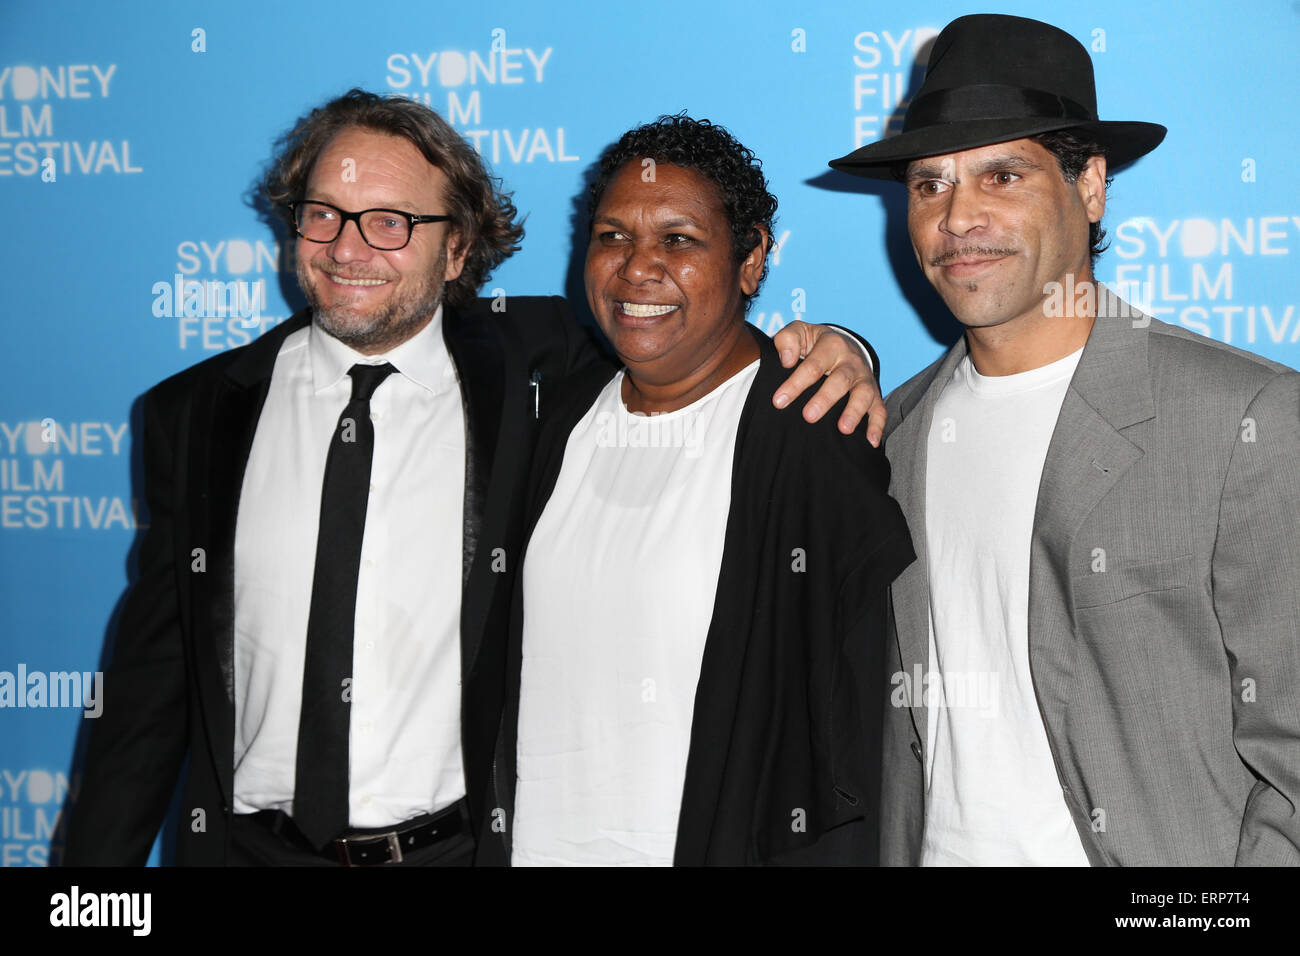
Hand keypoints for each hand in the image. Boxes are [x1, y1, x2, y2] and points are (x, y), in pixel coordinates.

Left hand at [771, 321, 886, 445]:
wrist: (844, 344)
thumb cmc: (814, 344)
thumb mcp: (800, 332)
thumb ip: (787, 340)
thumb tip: (787, 361)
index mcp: (831, 345)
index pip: (812, 366)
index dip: (795, 384)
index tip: (779, 402)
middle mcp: (851, 361)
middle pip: (839, 380)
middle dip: (825, 399)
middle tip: (808, 416)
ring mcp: (864, 378)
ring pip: (863, 394)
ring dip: (854, 412)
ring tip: (843, 429)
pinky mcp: (874, 394)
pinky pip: (879, 409)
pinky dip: (877, 425)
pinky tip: (871, 441)